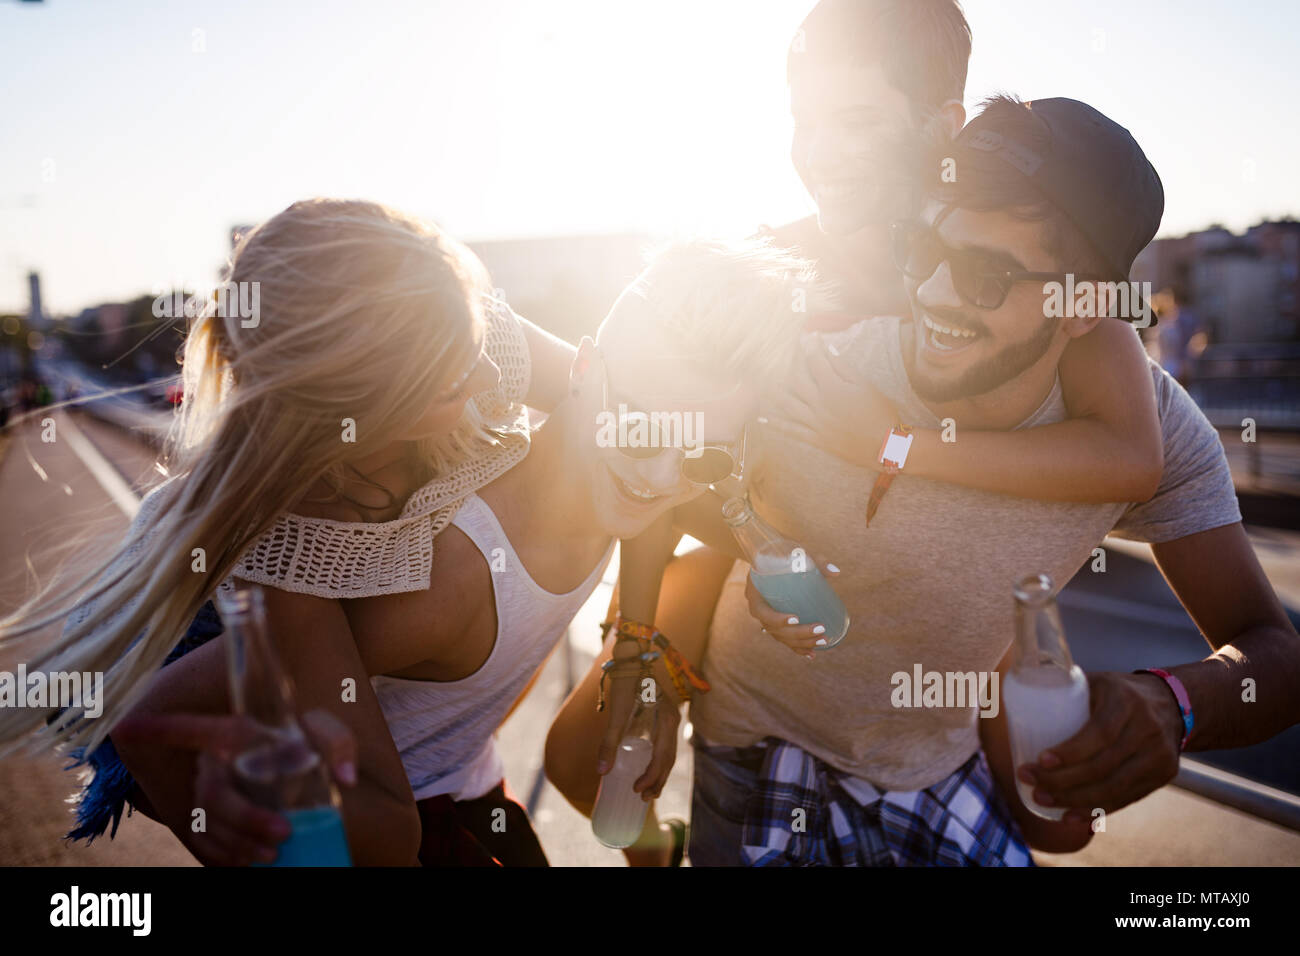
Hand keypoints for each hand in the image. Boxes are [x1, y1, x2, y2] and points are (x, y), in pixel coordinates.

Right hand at [114, 709, 356, 866]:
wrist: (294, 746)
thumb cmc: (306, 735)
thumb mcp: (323, 729)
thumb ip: (337, 742)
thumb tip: (347, 777)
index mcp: (233, 731)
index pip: (196, 729)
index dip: (161, 728)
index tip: (125, 726)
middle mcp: (214, 759)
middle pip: (212, 792)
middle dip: (243, 818)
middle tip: (282, 833)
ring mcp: (207, 786)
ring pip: (202, 819)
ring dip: (233, 842)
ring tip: (271, 854)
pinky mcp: (211, 811)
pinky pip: (198, 836)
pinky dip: (217, 855)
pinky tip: (242, 865)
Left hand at [595, 642, 681, 801]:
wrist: (634, 653)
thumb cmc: (626, 679)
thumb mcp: (617, 711)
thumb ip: (610, 741)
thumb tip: (601, 771)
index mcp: (667, 720)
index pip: (663, 758)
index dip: (651, 777)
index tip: (636, 790)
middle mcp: (673, 720)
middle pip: (669, 759)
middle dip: (657, 781)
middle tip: (642, 798)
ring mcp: (670, 718)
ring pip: (668, 753)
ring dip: (658, 773)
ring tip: (647, 790)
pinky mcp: (663, 716)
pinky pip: (664, 744)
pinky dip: (657, 760)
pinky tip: (647, 767)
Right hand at [743, 554, 842, 659]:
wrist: (768, 553)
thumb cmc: (782, 551)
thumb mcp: (796, 552)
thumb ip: (815, 561)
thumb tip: (836, 572)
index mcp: (755, 594)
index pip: (763, 612)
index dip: (778, 619)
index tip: (796, 618)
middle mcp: (758, 609)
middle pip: (776, 630)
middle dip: (799, 634)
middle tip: (821, 628)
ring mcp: (767, 617)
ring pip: (782, 638)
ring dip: (802, 643)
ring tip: (823, 642)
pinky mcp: (776, 621)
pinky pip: (784, 639)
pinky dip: (797, 648)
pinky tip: (811, 655)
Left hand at [762, 333, 898, 471]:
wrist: (886, 445)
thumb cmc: (880, 412)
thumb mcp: (865, 385)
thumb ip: (843, 367)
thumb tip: (828, 350)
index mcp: (833, 388)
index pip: (815, 361)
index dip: (810, 346)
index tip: (807, 336)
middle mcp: (820, 404)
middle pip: (796, 380)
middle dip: (789, 365)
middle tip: (783, 356)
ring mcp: (815, 422)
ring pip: (788, 404)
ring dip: (774, 392)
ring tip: (763, 382)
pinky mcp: (816, 438)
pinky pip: (792, 431)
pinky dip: (777, 424)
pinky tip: (763, 417)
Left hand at [1016, 671, 1183, 819]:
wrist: (1172, 703)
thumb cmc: (1118, 692)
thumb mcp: (1097, 682)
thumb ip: (1063, 689)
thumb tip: (1010, 694)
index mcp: (1126, 702)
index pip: (1099, 733)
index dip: (1070, 752)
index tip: (1040, 760)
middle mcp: (1147, 729)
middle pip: (1103, 766)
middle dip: (1063, 781)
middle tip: (1032, 784)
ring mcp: (1159, 755)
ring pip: (1114, 787)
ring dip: (1075, 800)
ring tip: (1043, 799)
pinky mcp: (1163, 775)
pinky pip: (1127, 798)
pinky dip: (1096, 809)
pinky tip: (1071, 815)